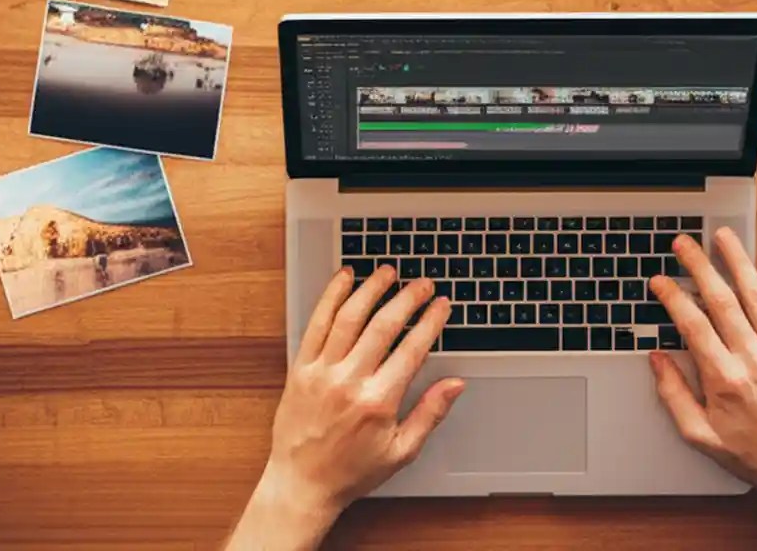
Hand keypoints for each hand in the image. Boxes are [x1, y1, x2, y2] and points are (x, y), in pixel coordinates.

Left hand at [226, 266, 463, 550]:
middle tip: (422, 284)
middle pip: (384, 326)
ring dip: (371, 290)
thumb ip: (430, 413)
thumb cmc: (352, 471)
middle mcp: (349, 382)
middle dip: (408, 299)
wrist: (301, 483)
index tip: (441, 306)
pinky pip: (316, 324)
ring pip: (349, 318)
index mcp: (378, 402)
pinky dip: (331, 298)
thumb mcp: (401, 451)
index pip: (412, 349)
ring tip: (388, 273)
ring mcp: (322, 372)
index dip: (431, 322)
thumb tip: (455, 385)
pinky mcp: (300, 369)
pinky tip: (344, 280)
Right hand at [648, 229, 756, 549]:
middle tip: (683, 243)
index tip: (658, 280)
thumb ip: (673, 394)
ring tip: (723, 235)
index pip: (691, 325)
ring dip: (738, 261)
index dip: (672, 298)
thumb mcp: (699, 434)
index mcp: (723, 378)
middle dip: (698, 267)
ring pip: (755, 295)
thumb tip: (656, 359)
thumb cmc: (750, 452)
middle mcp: (751, 358)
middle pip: (720, 301)